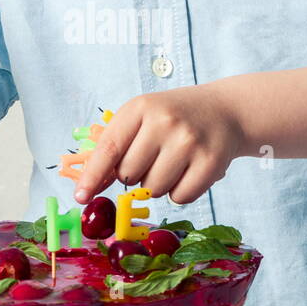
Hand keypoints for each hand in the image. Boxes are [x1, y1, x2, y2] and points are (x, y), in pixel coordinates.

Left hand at [73, 86, 243, 205]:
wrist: (225, 110)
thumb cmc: (174, 117)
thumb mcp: (142, 117)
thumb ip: (115, 147)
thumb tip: (89, 186)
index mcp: (140, 108)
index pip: (109, 149)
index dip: (92, 176)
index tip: (80, 197)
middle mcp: (164, 122)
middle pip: (129, 175)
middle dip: (135, 176)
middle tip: (153, 158)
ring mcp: (189, 141)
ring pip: (153, 190)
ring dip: (158, 185)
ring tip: (173, 162)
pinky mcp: (211, 162)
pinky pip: (180, 197)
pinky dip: (181, 192)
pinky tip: (190, 170)